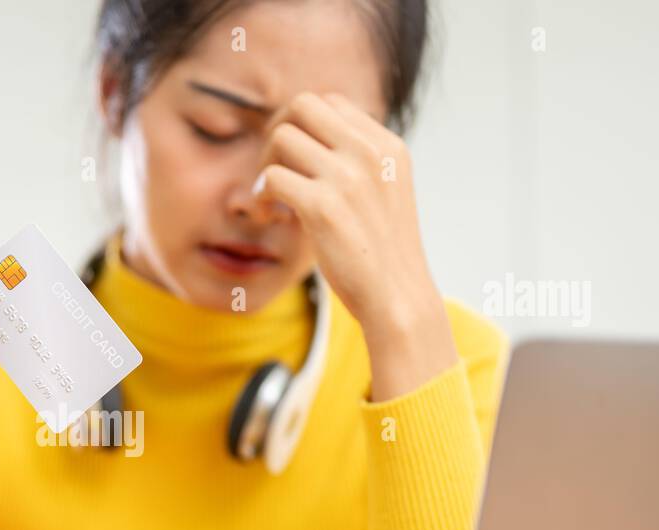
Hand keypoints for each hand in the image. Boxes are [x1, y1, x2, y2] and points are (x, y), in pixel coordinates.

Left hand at [252, 91, 444, 338]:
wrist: (397, 296)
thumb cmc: (383, 250)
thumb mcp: (385, 190)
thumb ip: (358, 160)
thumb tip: (309, 138)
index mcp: (387, 146)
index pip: (331, 102)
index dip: (302, 125)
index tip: (296, 160)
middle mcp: (370, 153)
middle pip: (302, 105)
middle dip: (278, 131)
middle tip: (274, 168)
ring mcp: (347, 178)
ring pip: (282, 137)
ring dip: (265, 164)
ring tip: (273, 198)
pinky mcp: (323, 208)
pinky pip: (272, 177)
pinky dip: (261, 194)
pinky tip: (271, 214)